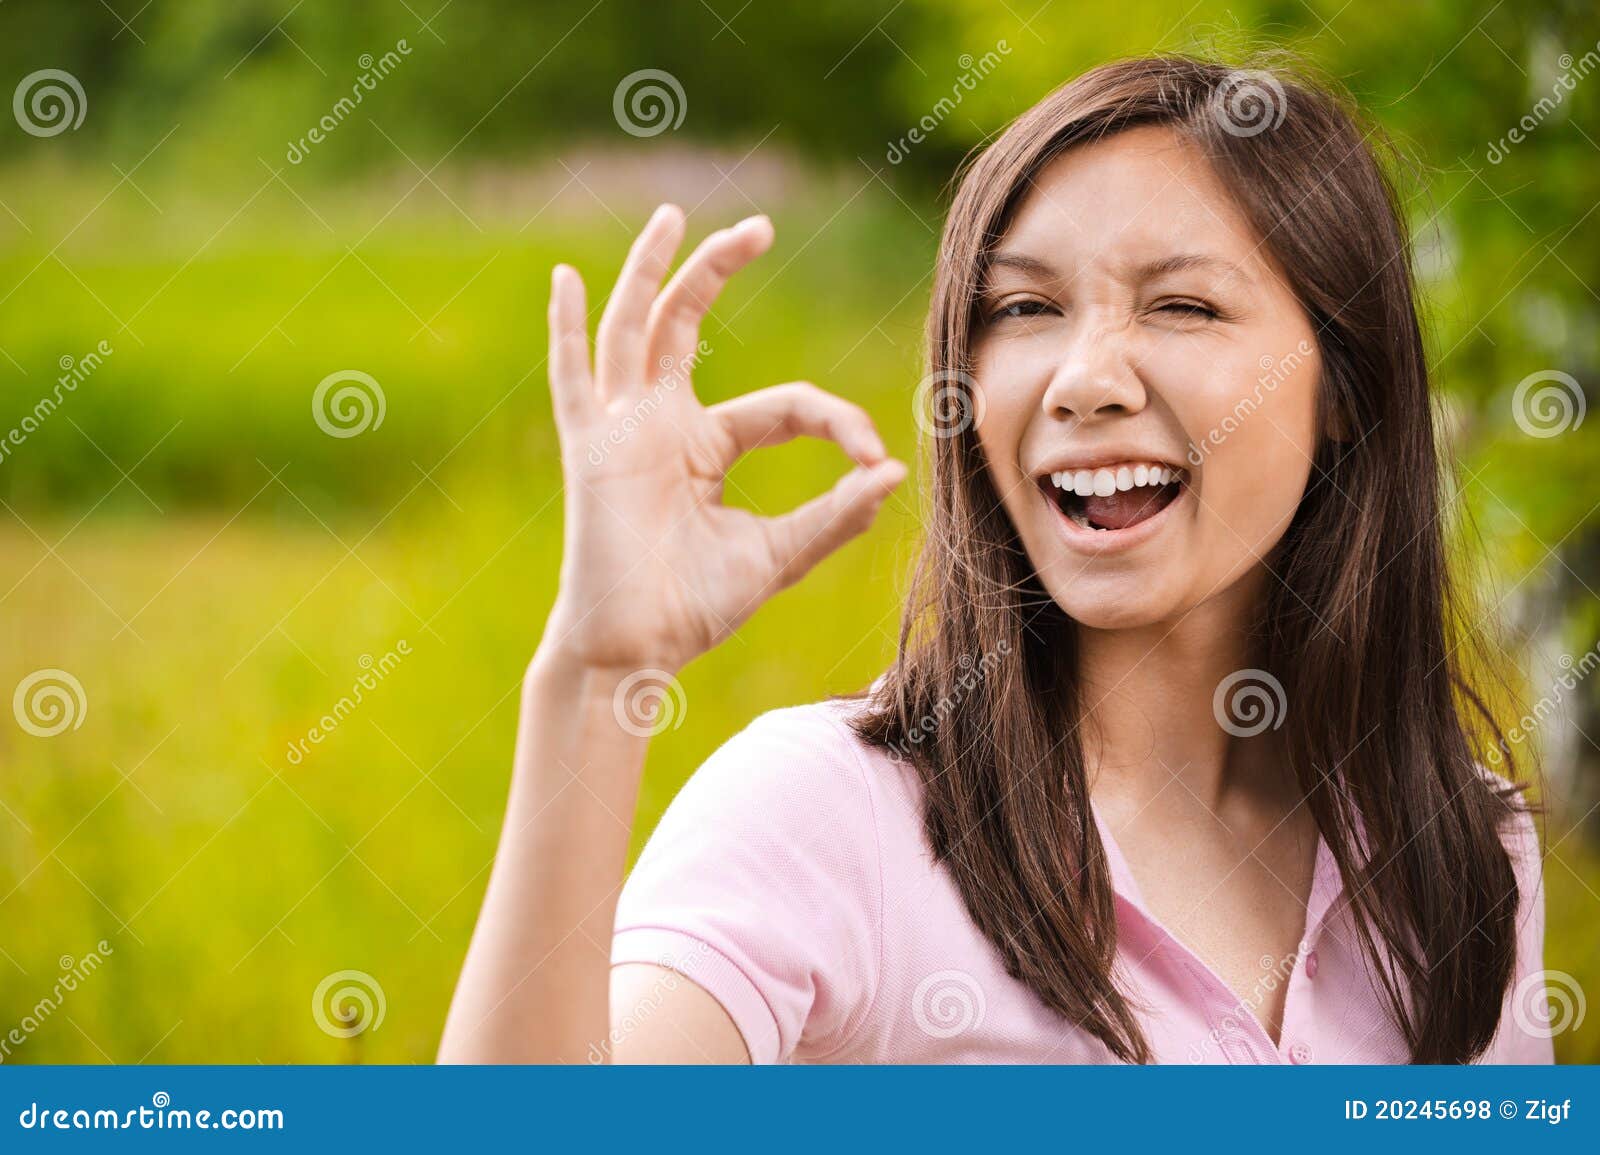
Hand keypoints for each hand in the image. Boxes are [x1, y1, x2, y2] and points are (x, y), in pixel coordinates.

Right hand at [539, 204, 906, 674]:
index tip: (875, 456)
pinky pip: (572, 379)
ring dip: (651, 271)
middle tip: (761, 226)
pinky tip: (568, 280)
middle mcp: (662, 424)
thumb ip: (835, 514)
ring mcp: (623, 430)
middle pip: (688, 324)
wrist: (638, 651)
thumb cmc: (698, 607)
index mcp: (708, 446)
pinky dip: (566, 330)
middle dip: (720, 270)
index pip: (783, 404)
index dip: (836, 420)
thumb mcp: (780, 554)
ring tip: (672, 217)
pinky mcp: (592, 449)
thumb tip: (893, 472)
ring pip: (634, 330)